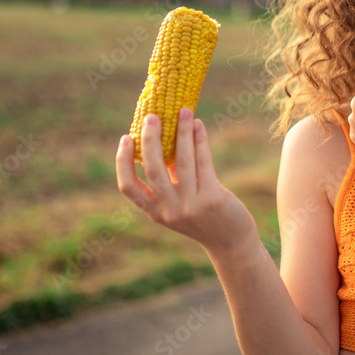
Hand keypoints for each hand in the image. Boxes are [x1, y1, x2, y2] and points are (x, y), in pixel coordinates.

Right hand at [115, 107, 256, 254]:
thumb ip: (170, 179)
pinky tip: (199, 125)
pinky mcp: (212, 198)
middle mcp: (169, 210)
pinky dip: (200, 140)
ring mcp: (190, 205)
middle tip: (153, 116)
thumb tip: (165, 139)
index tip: (125, 138)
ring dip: (181, 132)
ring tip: (184, 111)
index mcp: (155, 212)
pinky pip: (203, 162)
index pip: (128, 186)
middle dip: (151, 139)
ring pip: (181, 160)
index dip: (123, 161)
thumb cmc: (203, 217)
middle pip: (152, 168)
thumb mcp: (179, 203)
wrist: (231, 242)